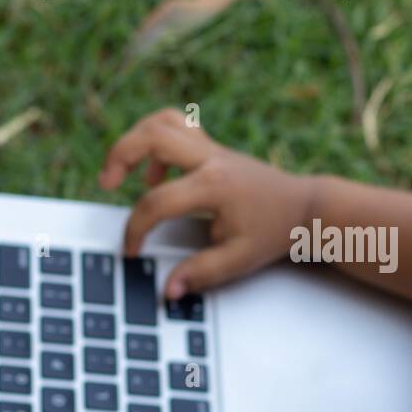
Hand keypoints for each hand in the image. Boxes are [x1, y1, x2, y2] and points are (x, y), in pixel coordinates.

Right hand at [98, 107, 315, 298]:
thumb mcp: (241, 259)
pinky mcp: (214, 147)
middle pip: (152, 136)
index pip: (157, 202)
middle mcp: (211, 159)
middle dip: (119, 155)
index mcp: (215, 185)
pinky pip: (177, 126)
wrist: (305, 207)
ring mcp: (213, 148)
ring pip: (163, 122)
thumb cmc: (275, 231)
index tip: (132, 251)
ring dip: (135, 141)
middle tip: (106, 184)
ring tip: (123, 173)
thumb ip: (202, 273)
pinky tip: (157, 175)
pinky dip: (156, 141)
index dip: (135, 229)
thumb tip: (168, 290)